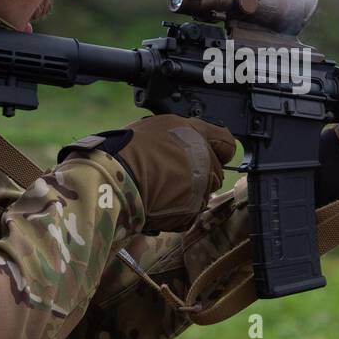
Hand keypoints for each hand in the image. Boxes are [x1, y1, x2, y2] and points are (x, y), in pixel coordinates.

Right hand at [60, 114, 236, 232]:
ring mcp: (200, 188)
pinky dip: (178, 211)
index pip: (226, 142)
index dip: (217, 147)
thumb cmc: (127, 150)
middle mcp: (204, 161)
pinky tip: (158, 202)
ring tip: (161, 188)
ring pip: (203, 193)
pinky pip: (189, 212)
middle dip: (200, 172)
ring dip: (188, 192)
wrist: (112, 180)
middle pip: (215, 170)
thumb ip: (184, 133)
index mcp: (197, 135)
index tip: (208, 152)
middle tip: (172, 171)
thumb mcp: (158, 127)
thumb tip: (192, 142)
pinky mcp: (190, 212)